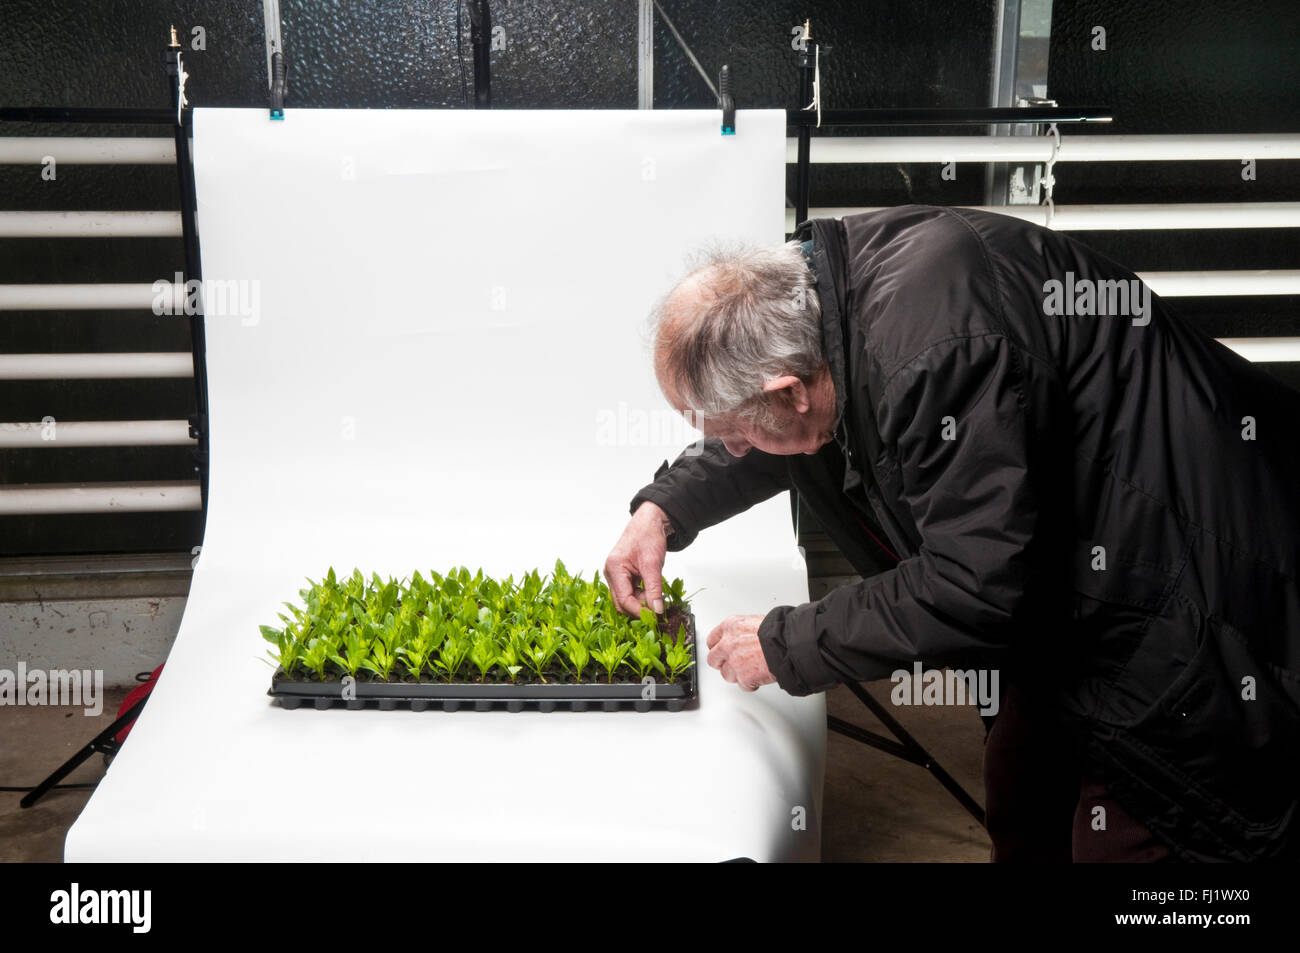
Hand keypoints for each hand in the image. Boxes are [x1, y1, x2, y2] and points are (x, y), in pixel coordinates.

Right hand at [604, 501, 672, 616]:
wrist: (650, 522)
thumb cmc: (648, 536)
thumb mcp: (653, 565)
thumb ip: (654, 589)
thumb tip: (657, 609)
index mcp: (614, 568)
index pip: (624, 599)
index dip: (639, 610)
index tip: (655, 616)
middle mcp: (611, 572)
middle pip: (621, 602)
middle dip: (638, 608)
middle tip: (657, 611)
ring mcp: (616, 574)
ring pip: (625, 598)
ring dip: (640, 602)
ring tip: (657, 599)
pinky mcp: (622, 575)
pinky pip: (629, 592)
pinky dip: (641, 596)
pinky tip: (652, 594)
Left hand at [706, 615, 775, 691]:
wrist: (788, 644)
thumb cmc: (778, 631)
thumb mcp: (755, 622)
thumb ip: (741, 632)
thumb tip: (741, 638)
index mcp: (730, 627)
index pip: (712, 640)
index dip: (717, 647)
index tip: (719, 651)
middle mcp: (728, 644)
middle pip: (713, 659)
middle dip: (721, 663)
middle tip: (731, 664)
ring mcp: (734, 662)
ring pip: (726, 675)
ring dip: (736, 675)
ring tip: (749, 670)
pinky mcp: (744, 678)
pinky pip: (742, 685)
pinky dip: (750, 684)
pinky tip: (758, 677)